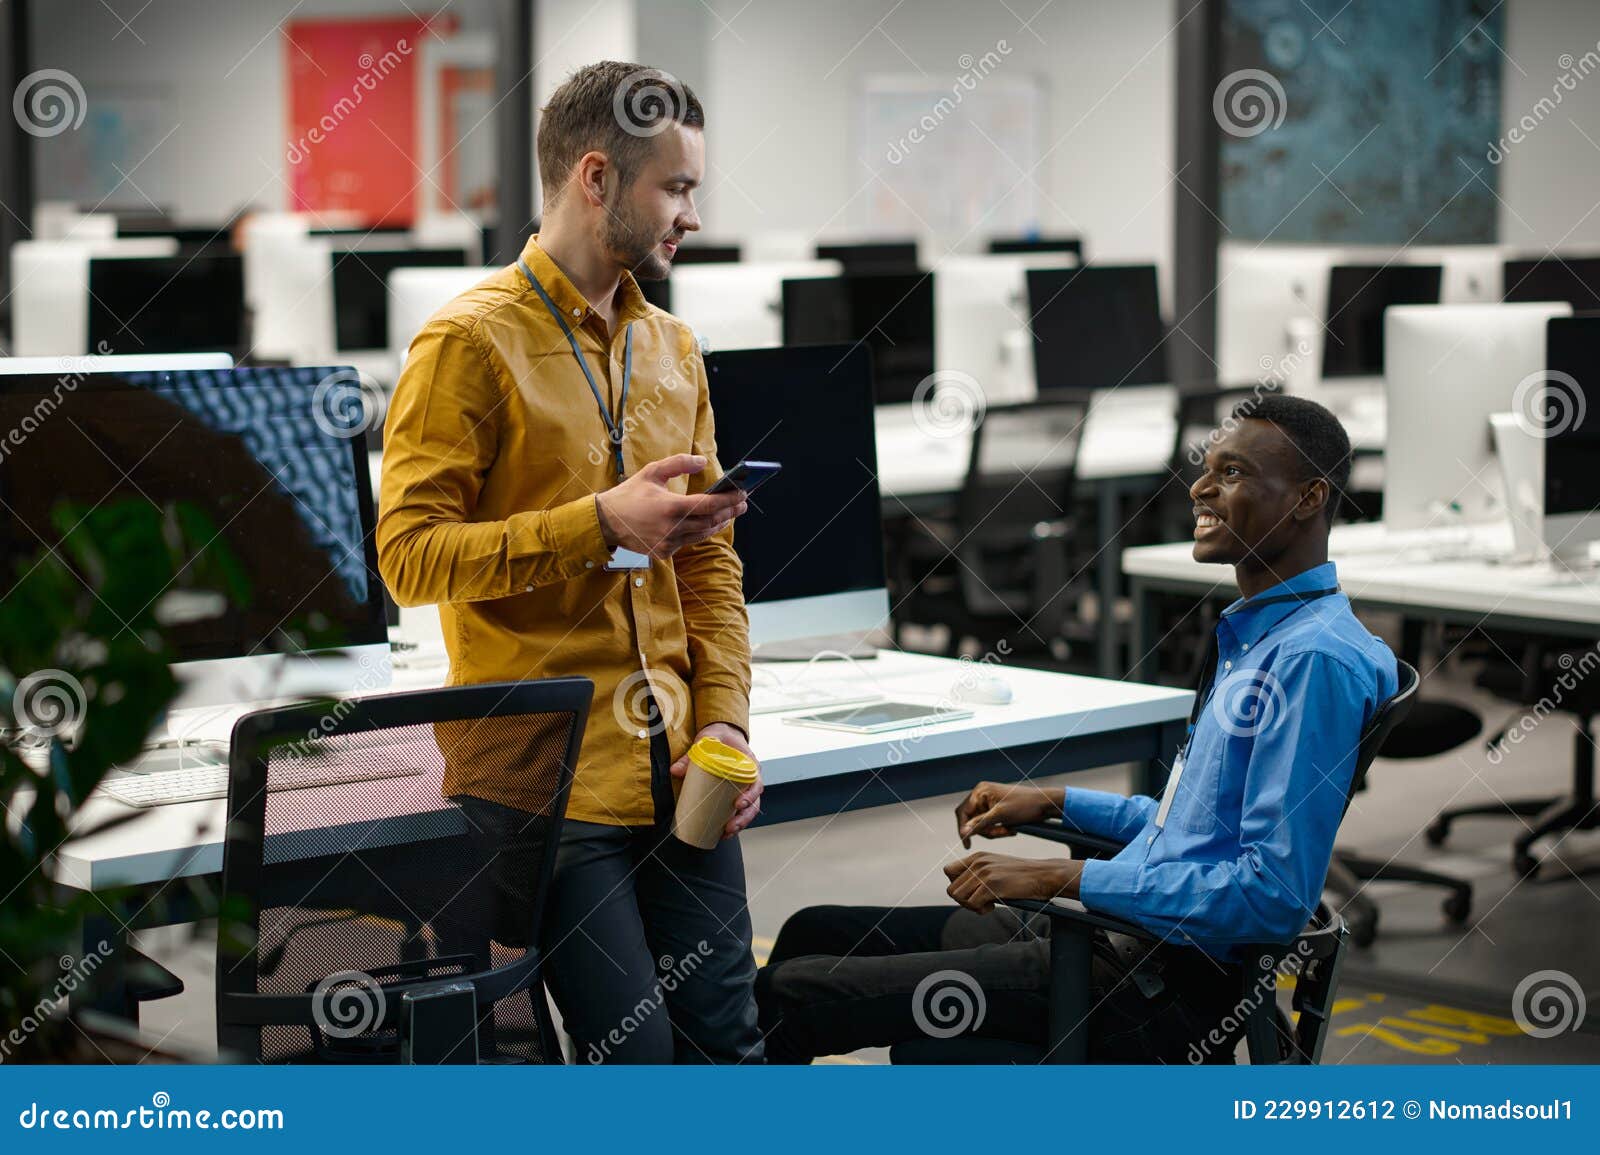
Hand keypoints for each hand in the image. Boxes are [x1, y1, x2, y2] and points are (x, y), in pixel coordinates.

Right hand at [595, 455, 746, 558]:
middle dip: (730, 511)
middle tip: (743, 502)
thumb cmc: (629, 494)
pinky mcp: (664, 552)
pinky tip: (709, 523)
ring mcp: (668, 543)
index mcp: (670, 507)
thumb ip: (678, 464)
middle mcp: (671, 528)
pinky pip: (688, 542)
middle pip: (710, 522)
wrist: (604, 523)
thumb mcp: (652, 472)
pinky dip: (701, 532)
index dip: (729, 499)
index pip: (709, 505)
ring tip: (730, 512)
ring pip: (702, 534)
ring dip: (718, 523)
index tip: (743, 493)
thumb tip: (703, 462)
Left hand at [671, 723, 762, 838]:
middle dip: (743, 818)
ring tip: (726, 833)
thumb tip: (674, 771)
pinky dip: (733, 821)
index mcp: (750, 765)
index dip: (751, 796)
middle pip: (754, 802)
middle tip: (730, 826)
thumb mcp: (707, 741)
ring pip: (748, 810)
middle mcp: (751, 779)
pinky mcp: (735, 793)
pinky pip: (738, 810)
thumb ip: (691, 755)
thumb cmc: (719, 737)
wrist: (723, 734)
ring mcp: (744, 788)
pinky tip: (723, 833)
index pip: (757, 783)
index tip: (739, 804)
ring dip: (739, 824)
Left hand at [942, 852, 1080, 914]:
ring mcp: (984, 873)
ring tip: (986, 905)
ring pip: (958, 897)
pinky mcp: (991, 885)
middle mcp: (977, 862)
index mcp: (977, 856)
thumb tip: (959, 893)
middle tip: (980, 903)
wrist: (1044, 875)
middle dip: (963, 901)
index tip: (972, 892)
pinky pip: (973, 904)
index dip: (957, 886)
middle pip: (951, 888)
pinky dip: (981, 910)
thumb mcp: (996, 867)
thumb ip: (978, 873)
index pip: (948, 871)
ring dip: (970, 906)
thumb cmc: (1022, 876)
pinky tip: (993, 906)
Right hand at [954, 781, 1062, 847]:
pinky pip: (990, 822)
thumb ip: (980, 823)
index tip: (967, 845)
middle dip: (985, 830)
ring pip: (981, 823)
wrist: (1045, 804)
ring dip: (993, 831)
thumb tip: (963, 832)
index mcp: (980, 791)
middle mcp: (982, 794)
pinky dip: (998, 829)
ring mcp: (989, 800)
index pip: (962, 812)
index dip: (963, 829)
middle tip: (1001, 833)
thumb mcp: (1000, 816)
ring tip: (1009, 830)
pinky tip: (1010, 828)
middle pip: (971, 819)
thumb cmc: (1024, 806)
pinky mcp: (997, 807)